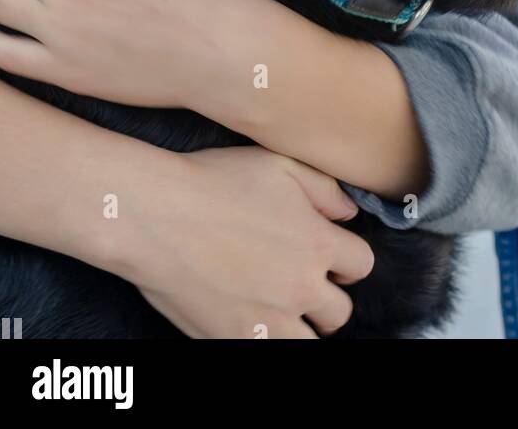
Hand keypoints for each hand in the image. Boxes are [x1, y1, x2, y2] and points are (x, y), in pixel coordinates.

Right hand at [125, 147, 373, 338]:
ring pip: (309, 343)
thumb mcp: (279, 164)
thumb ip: (325, 189)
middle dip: (325, 296)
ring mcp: (268, 320)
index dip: (345, 258)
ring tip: (279, 307)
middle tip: (298, 281)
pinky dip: (267, 339)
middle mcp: (301, 287)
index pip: (361, 264)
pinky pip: (269, 352)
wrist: (157, 214)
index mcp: (318, 244)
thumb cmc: (215, 180)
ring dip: (301, 326)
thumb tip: (348, 214)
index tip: (325, 253)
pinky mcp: (235, 339)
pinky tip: (253, 319)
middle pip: (339, 311)